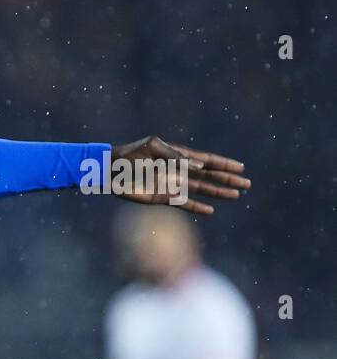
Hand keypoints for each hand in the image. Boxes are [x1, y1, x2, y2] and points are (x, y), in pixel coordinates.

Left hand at [110, 136, 249, 214]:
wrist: (110, 171)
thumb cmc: (130, 155)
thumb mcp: (153, 148)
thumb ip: (176, 156)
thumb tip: (200, 166)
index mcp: (177, 155)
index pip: (206, 160)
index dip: (223, 164)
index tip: (241, 167)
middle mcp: (178, 170)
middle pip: (208, 176)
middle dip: (227, 179)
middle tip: (247, 184)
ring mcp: (171, 184)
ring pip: (200, 189)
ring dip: (218, 193)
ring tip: (236, 195)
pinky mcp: (162, 197)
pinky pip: (184, 204)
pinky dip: (197, 207)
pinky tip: (210, 211)